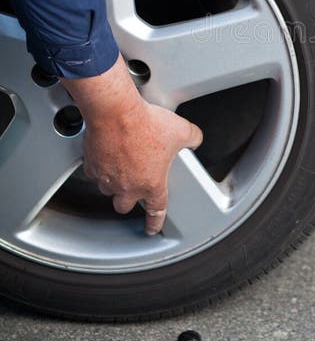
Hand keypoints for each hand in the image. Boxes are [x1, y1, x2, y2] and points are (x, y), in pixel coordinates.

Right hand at [63, 56, 202, 234]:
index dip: (155, 222)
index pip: (156, 210)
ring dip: (113, 184)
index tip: (152, 228)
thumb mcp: (182, 130)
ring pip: (107, 189)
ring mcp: (107, 177)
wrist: (116, 112)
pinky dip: (99, 167)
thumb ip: (193, 139)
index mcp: (151, 183)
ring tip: (120, 169)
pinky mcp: (92, 164)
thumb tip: (195, 139)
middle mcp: (127, 185)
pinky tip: (106, 156)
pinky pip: (94, 172)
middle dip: (127, 202)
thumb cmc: (146, 124)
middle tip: (132, 191)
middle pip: (123, 206)